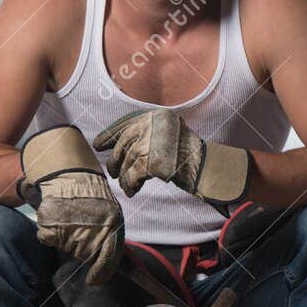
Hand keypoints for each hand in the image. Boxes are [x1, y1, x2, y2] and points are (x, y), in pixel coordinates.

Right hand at [17, 126, 122, 284]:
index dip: (101, 273)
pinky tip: (58, 217)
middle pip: (85, 256)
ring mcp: (71, 228)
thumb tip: (107, 270)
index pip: (109, 258)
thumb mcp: (111, 216)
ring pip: (67, 248)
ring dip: (67, 239)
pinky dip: (51, 232)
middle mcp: (92, 229)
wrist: (71, 175)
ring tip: (71, 219)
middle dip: (83, 249)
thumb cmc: (92, 198)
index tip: (93, 281)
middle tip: (80, 229)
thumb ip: (111, 241)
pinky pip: (50, 240)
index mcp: (112, 226)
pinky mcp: (52, 226)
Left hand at [92, 109, 248, 203]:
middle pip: (123, 142)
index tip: (98, 144)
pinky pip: (131, 176)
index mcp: (156, 116)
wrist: (207, 169)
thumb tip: (117, 144)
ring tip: (125, 184)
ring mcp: (150, 143)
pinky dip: (130, 185)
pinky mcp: (150, 162)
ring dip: (123, 175)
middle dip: (114, 158)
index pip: (125, 122)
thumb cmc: (190, 156)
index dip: (109, 134)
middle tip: (112, 170)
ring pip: (126, 161)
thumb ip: (148, 133)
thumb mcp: (169, 135)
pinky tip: (132, 191)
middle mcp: (151, 125)